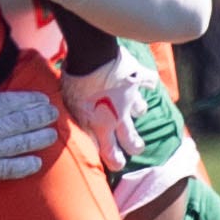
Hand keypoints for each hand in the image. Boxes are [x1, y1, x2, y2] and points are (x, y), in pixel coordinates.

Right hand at [0, 74, 57, 186]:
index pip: (12, 105)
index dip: (30, 102)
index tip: (45, 99)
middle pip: (20, 125)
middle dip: (39, 119)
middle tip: (54, 115)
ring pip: (18, 146)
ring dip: (37, 140)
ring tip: (52, 135)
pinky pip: (6, 170)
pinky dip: (22, 167)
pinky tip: (35, 164)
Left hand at [60, 50, 155, 172]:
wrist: (92, 56)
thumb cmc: (74, 81)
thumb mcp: (69, 107)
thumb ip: (76, 121)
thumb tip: (74, 132)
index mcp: (101, 125)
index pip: (110, 153)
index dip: (114, 161)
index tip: (117, 164)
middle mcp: (119, 116)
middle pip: (132, 140)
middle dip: (134, 146)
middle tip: (135, 148)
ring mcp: (131, 98)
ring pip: (141, 111)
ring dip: (138, 110)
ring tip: (135, 108)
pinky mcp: (139, 79)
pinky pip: (150, 81)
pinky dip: (148, 81)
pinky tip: (147, 80)